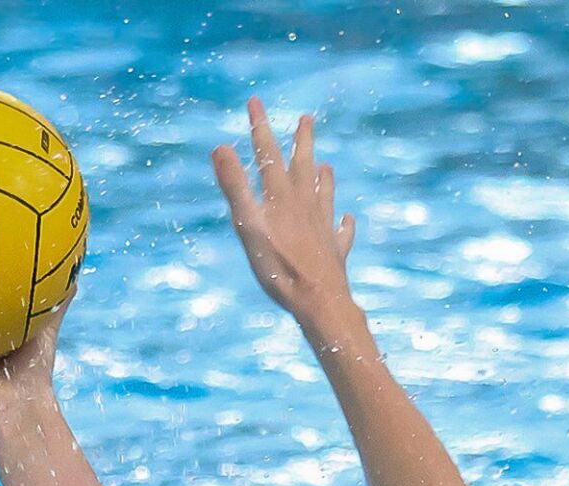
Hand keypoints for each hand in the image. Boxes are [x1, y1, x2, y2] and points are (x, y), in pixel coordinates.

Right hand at [212, 98, 358, 325]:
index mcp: (281, 197)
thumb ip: (235, 186)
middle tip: (307, 118)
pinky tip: (348, 219)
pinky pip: (341, 232)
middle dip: (302, 141)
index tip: (255, 101)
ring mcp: (323, 228)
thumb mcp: (247, 225)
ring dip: (323, 177)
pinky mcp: (335, 251)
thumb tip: (220, 147)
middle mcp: (306, 206)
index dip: (260, 126)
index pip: (268, 153)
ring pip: (325, 194)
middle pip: (303, 166)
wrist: (319, 301)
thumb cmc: (279, 266)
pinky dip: (344, 223)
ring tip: (326, 165)